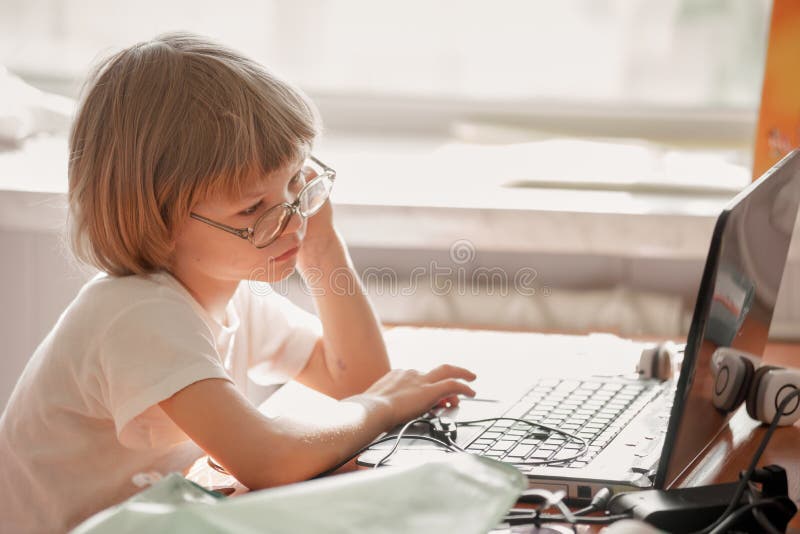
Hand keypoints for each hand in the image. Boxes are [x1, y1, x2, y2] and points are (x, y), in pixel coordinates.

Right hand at [359, 365, 476, 429]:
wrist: (371, 410)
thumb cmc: (368, 412)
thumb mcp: (374, 405)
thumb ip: (382, 406)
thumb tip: (377, 415)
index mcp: (396, 376)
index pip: (418, 378)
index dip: (428, 387)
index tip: (432, 399)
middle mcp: (410, 374)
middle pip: (435, 371)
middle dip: (449, 373)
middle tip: (462, 377)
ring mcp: (421, 381)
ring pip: (447, 372)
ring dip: (461, 378)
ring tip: (471, 384)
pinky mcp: (430, 390)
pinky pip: (453, 385)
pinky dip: (464, 388)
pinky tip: (471, 393)